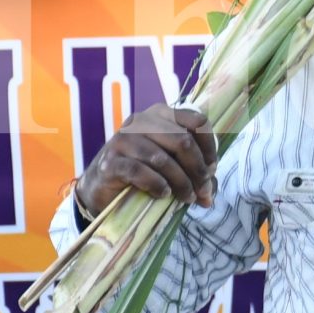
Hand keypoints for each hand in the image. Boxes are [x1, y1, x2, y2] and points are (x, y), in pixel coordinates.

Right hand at [76, 103, 216, 214]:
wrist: (102, 186)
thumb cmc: (143, 171)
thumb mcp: (172, 165)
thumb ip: (194, 174)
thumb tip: (210, 196)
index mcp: (161, 114)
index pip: (196, 121)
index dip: (209, 147)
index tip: (211, 169)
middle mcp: (142, 121)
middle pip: (183, 140)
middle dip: (198, 170)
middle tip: (202, 191)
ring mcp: (123, 139)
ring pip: (163, 159)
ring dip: (180, 182)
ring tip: (186, 198)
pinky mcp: (111, 161)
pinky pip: (140, 172)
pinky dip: (157, 185)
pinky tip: (162, 194)